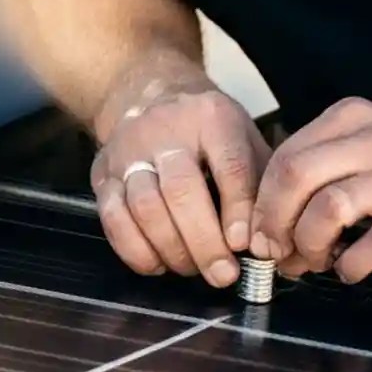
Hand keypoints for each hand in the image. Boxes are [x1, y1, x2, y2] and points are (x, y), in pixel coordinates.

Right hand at [91, 89, 270, 287]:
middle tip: (223, 274)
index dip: (238, 210)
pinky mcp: (102, 174)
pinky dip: (136, 251)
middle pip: (182, 190)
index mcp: (214, 117)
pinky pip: (112, 219)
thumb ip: (260, 186)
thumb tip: (269, 244)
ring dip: (172, 249)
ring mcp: (128, 151)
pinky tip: (159, 264)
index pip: (230, 166)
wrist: (153, 97)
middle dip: (204, 241)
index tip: (244, 245)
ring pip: (145, 207)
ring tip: (195, 270)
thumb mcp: (247, 141)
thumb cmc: (212, 132)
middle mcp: (165, 130)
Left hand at [249, 97, 371, 282]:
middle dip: (274, 223)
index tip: (261, 232)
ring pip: (325, 211)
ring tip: (317, 262)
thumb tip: (279, 205)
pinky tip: (353, 270)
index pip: (285, 154)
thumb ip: (332, 156)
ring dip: (309, 247)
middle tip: (278, 253)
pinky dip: (350, 266)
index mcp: (353, 117)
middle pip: (294, 177)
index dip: (262, 201)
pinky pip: (369, 245)